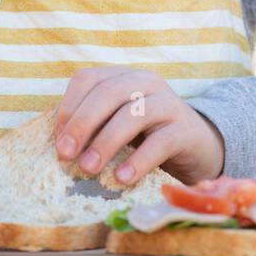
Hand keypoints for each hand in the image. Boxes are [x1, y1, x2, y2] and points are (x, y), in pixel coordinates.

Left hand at [55, 68, 225, 186]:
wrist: (199, 147)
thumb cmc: (147, 136)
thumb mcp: (117, 125)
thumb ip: (93, 126)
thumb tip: (59, 145)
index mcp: (123, 76)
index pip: (89, 79)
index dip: (69, 106)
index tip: (57, 138)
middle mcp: (145, 82)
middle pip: (107, 93)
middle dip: (82, 124)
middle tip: (65, 154)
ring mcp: (168, 103)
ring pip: (132, 115)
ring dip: (105, 142)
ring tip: (88, 168)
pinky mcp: (186, 130)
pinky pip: (160, 142)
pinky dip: (138, 161)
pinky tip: (121, 178)